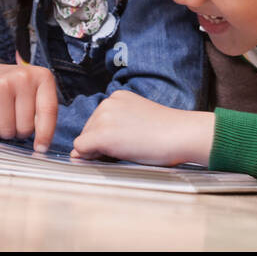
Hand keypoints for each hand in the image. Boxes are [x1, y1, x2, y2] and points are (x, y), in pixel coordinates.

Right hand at [0, 61, 58, 152]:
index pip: (49, 110)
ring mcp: (2, 83)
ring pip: (7, 130)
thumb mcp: (34, 94)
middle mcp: (23, 76)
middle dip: (20, 130)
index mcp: (42, 76)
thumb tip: (41, 147)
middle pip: (26, 127)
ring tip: (1, 113)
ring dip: (4, 130)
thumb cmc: (12, 90)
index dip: (46, 134)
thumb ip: (43, 115)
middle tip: (13, 116)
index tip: (41, 149)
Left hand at [71, 89, 214, 166]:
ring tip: (127, 151)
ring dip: (98, 151)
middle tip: (129, 149)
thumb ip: (111, 130)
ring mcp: (103, 117)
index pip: (97, 122)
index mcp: (117, 97)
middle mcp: (107, 103)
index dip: (107, 138)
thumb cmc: (166, 132)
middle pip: (88, 131)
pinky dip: (90, 157)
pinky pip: (81, 150)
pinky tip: (114, 156)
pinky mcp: (102, 134)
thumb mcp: (136, 122)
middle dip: (100, 144)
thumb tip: (76, 152)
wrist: (181, 134)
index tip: (128, 142)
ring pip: (84, 141)